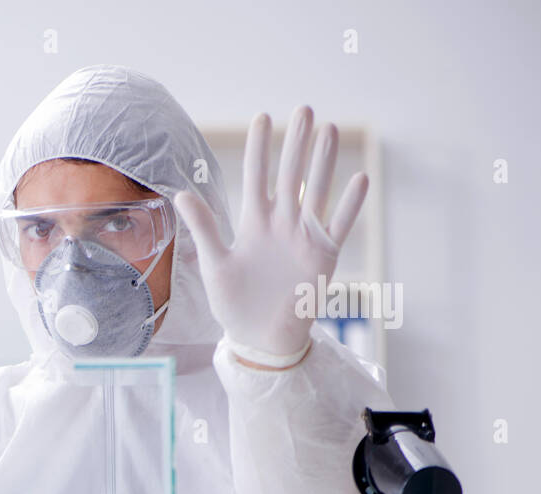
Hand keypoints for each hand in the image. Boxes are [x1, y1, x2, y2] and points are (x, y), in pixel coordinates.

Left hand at [175, 106, 368, 364]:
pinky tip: (358, 179)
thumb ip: (204, 228)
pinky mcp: (323, 256)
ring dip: (324, 163)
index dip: (259, 149)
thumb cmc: (233, 304)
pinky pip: (339, 226)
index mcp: (253, 224)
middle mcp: (281, 224)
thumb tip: (181, 193)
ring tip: (330, 130)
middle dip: (296, 143)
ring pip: (316, 192)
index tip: (263, 117)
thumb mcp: (214, 264)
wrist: (259, 338)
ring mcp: (304, 237)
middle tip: (305, 109)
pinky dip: (349, 206)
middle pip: (290, 176)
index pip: (256, 177)